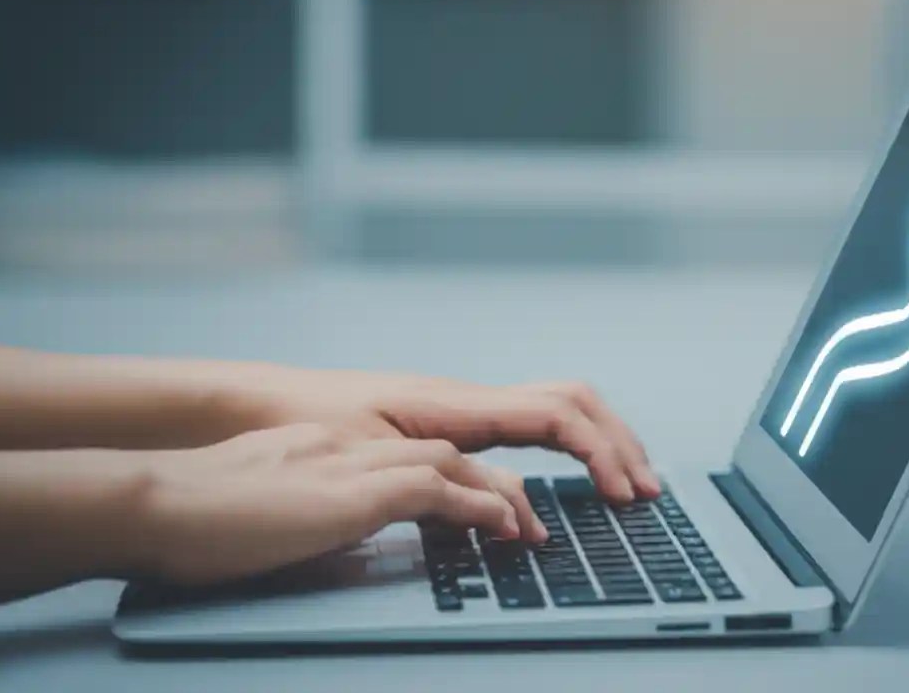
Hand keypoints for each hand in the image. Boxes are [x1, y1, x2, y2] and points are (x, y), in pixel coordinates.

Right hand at [139, 424, 543, 585]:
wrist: (155, 501)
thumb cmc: (190, 518)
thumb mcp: (260, 509)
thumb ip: (304, 512)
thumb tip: (331, 539)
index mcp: (324, 451)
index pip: (406, 456)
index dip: (450, 481)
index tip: (478, 511)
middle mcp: (346, 448)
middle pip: (443, 453)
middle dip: (490, 485)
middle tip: (523, 519)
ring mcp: (351, 464)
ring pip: (450, 464)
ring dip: (496, 498)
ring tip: (527, 531)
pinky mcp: (353, 493)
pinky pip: (434, 491)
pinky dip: (475, 509)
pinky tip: (501, 529)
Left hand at [235, 368, 658, 503]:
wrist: (262, 404)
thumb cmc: (307, 426)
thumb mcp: (371, 467)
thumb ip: (445, 487)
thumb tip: (516, 511)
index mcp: (458, 404)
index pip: (556, 415)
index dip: (600, 452)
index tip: (625, 493)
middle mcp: (469, 397)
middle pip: (571, 400)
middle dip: (618, 441)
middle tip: (647, 490)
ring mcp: (463, 405)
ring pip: (554, 407)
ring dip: (597, 440)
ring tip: (627, 480)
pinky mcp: (452, 421)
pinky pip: (527, 424)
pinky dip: (564, 445)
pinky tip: (569, 473)